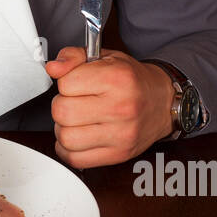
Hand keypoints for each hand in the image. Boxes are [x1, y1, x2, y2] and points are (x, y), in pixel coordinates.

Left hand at [43, 46, 174, 167]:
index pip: (66, 84)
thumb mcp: (105, 57)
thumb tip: (53, 67)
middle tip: (73, 102)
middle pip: (63, 112)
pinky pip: (75, 159)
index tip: (75, 84)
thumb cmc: (132, 80)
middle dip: (61, 105)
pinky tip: (78, 137)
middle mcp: (121, 107)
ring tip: (76, 121)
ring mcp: (121, 134)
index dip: (65, 83)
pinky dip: (68, 149)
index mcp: (117, 78)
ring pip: (66, 138)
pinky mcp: (118, 154)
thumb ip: (74, 57)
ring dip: (63, 129)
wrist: (163, 103)